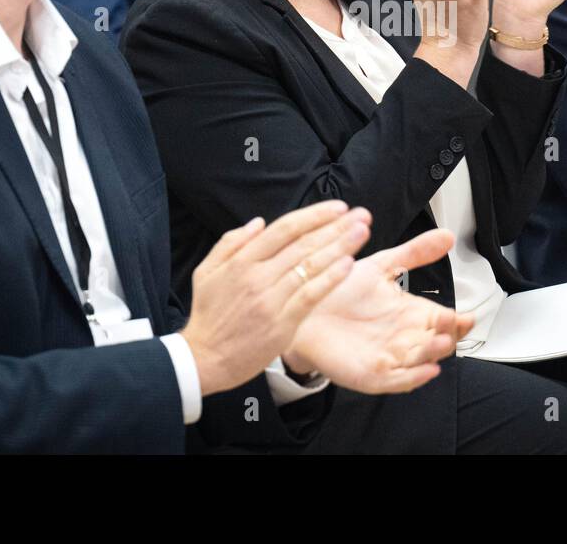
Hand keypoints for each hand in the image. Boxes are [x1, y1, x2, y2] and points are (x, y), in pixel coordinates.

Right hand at [181, 201, 370, 396]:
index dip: (314, 215)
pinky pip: (310, 296)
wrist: (204, 359)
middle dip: (336, 226)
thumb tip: (259, 222)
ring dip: (340, 247)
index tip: (338, 207)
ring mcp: (271, 300)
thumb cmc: (208, 315)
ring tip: (362, 232)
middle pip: (303, 244)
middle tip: (361, 214)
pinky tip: (348, 265)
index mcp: (242, 261)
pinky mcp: (282, 324)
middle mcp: (258, 276)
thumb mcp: (207, 271)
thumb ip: (231, 242)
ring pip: (311, 266)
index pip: (285, 229)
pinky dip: (330, 279)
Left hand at [287, 229, 474, 393]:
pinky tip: (426, 369)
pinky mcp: (372, 373)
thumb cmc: (340, 291)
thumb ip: (415, 253)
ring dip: (433, 353)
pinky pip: (398, 380)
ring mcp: (390, 357)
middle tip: (453, 325)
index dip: (459, 321)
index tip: (468, 316)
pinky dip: (414, 378)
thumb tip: (446, 236)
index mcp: (410, 313)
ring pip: (421, 361)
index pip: (445, 321)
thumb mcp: (381, 266)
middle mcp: (404, 337)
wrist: (303, 307)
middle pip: (439, 343)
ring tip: (439, 340)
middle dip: (449, 337)